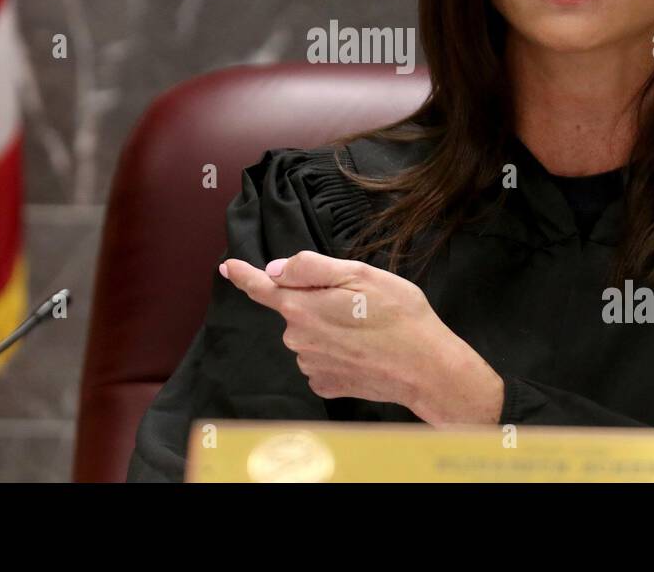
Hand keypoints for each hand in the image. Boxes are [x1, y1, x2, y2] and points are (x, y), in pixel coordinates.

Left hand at [220, 251, 504, 424]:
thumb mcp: (359, 274)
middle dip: (318, 302)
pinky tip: (363, 352)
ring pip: (310, 335)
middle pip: (295, 310)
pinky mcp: (326, 385)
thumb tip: (276, 269)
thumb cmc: (398, 315)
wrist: (426, 369)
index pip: (263, 288)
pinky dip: (337, 353)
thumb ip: (311, 268)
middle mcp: (298, 339)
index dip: (244, 275)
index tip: (227, 267)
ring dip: (330, 328)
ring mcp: (311, 366)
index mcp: (301, 307)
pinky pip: (322, 360)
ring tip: (367, 329)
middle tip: (359, 302)